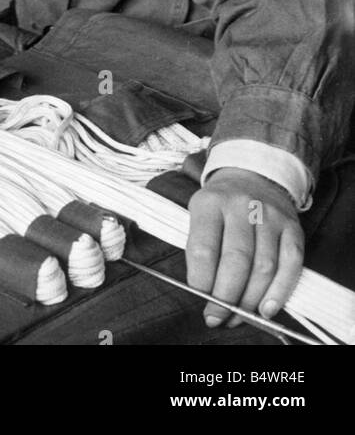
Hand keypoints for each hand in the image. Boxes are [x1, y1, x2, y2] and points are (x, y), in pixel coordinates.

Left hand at [186, 168, 304, 327]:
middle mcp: (241, 205)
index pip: (204, 249)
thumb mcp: (199, 215)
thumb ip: (200, 251)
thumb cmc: (221, 206)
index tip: (200, 302)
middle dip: (226, 298)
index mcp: (210, 202)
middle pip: (236, 260)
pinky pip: (291, 264)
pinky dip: (280, 291)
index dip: (202, 282)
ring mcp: (270, 215)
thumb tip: (205, 296)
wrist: (252, 175)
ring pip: (264, 266)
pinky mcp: (292, 227)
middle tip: (218, 317)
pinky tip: (267, 308)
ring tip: (240, 316)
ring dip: (251, 300)